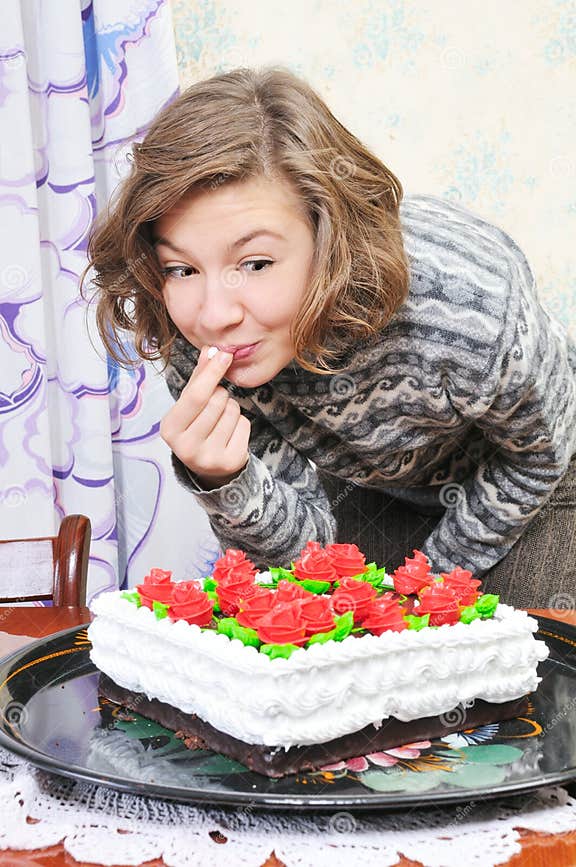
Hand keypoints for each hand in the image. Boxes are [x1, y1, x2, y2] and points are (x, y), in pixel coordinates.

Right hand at [160, 345, 250, 487]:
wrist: (208, 468)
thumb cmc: (196, 427)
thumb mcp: (190, 404)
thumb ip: (198, 378)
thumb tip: (210, 350)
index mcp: (170, 429)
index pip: (195, 395)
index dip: (211, 373)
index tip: (224, 355)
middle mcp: (186, 447)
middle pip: (216, 401)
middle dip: (221, 394)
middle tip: (216, 402)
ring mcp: (208, 457)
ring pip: (232, 411)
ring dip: (231, 408)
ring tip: (221, 420)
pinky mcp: (230, 461)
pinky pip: (244, 425)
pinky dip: (241, 423)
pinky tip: (230, 433)